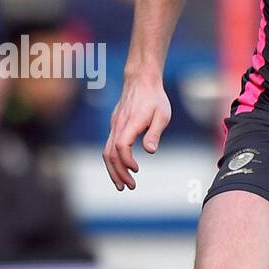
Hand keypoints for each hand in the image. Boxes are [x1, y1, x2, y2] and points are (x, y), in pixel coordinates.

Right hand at [103, 72, 170, 190]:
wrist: (141, 80)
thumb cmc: (155, 98)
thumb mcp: (162, 115)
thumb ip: (155, 133)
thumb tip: (150, 151)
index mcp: (130, 123)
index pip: (121, 146)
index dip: (126, 161)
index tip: (137, 170)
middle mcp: (118, 125)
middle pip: (110, 154)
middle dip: (118, 173)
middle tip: (128, 187)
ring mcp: (114, 125)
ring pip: (106, 151)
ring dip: (113, 170)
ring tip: (123, 184)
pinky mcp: (115, 125)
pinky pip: (109, 146)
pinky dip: (113, 160)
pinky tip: (122, 169)